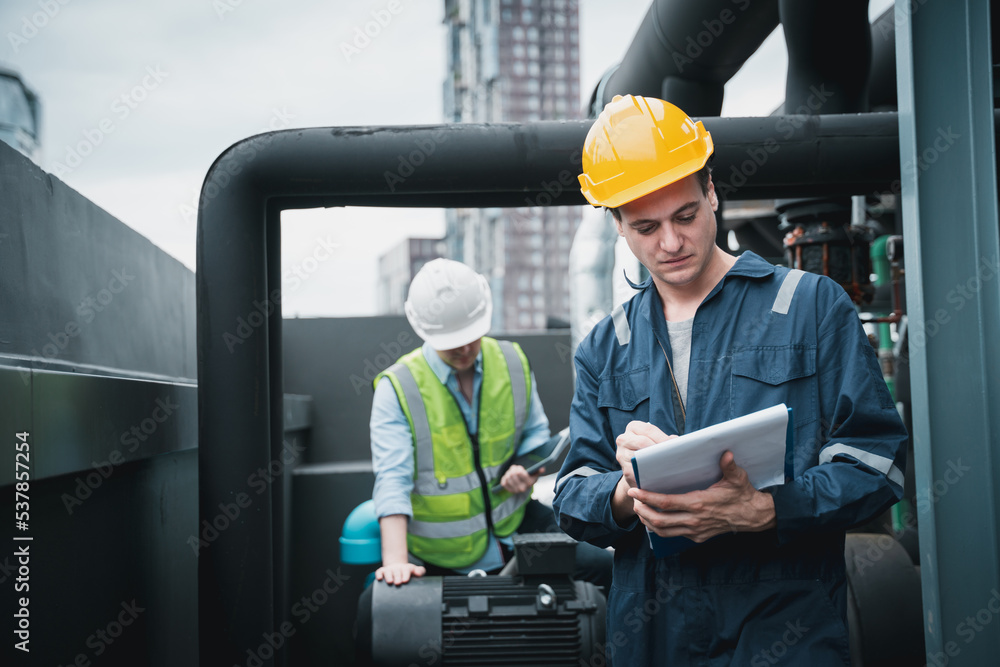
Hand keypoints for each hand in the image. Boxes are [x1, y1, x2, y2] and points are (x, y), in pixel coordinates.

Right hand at [375, 561, 425, 585]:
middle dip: (397, 576)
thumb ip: (420, 571)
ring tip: (390, 582)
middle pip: (397, 571)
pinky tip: (379, 578)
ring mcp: (389, 569)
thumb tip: (419, 573)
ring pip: (387, 571)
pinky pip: (379, 571)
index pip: (407, 570)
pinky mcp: (382, 571)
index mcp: (406, 568)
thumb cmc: (408, 574)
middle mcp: (397, 568)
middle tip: (398, 583)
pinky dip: (378, 574)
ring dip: (388, 576)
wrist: (398, 568)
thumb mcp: (415, 571)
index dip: (406, 575)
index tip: (405, 581)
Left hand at [500, 464, 542, 493]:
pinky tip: (509, 478)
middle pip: (512, 474)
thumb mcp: (534, 474)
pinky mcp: (509, 490)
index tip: (520, 468)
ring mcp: (515, 490)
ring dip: (509, 473)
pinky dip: (505, 478)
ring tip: (512, 473)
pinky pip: (503, 482)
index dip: (519, 468)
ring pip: (508, 477)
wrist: (524, 486)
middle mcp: (522, 488)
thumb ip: (538, 470)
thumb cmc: (529, 477)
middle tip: (515, 469)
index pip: (519, 473)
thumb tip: (543, 469)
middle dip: (513, 469)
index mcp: (529, 483)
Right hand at [615, 421, 675, 487]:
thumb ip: (664, 439)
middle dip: (658, 449)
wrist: (636, 469)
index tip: (674, 445)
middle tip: (671, 456)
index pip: (649, 429)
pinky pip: (638, 471)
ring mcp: (621, 454)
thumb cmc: (649, 451)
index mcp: (633, 427)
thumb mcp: (654, 440)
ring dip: (654, 462)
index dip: (662, 437)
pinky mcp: (624, 469)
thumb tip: (675, 440)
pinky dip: (649, 473)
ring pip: (639, 457)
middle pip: (642, 442)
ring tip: (666, 465)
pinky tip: (659, 475)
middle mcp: (623, 438)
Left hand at [627, 451, 775, 541]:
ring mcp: (696, 531)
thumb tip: (726, 452)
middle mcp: (695, 520)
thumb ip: (729, 466)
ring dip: (648, 521)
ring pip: (663, 531)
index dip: (647, 498)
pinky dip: (659, 528)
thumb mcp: (737, 478)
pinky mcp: (697, 537)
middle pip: (659, 520)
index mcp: (700, 504)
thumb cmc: (742, 494)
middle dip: (642, 510)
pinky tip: (653, 518)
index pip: (666, 503)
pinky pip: (672, 535)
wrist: (753, 516)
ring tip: (639, 509)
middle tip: (633, 500)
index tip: (634, 491)